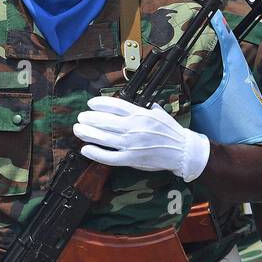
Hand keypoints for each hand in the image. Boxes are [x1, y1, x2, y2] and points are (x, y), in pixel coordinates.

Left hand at [74, 96, 209, 181]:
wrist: (183, 151)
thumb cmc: (172, 133)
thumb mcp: (160, 114)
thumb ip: (146, 108)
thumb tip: (136, 103)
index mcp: (141, 115)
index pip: (115, 105)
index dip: (99, 103)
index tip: (91, 104)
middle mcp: (134, 128)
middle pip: (104, 120)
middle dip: (89, 118)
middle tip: (81, 118)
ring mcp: (132, 144)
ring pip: (103, 137)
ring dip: (87, 133)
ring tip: (79, 130)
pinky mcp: (132, 159)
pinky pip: (109, 157)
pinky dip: (95, 153)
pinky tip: (86, 149)